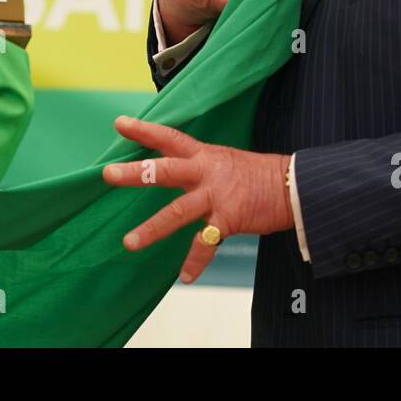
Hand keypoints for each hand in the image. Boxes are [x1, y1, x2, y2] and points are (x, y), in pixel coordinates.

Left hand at [102, 115, 292, 283]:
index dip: (144, 130)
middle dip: (136, 173)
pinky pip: (206, 244)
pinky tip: (183, 277)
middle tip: (108, 174)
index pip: (169, 138)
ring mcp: (217, 195)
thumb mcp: (224, 161)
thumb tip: (171, 169)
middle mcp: (206, 172)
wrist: (292, 187)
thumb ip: (197, 166)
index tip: (120, 123)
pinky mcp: (229, 218)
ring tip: (129, 243)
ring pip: (177, 212)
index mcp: (204, 155)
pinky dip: (195, 262)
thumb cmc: (257, 175)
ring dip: (151, 229)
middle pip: (165, 170)